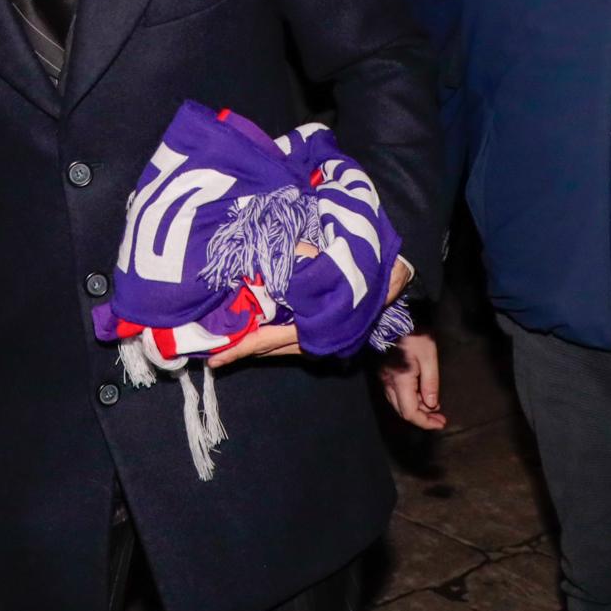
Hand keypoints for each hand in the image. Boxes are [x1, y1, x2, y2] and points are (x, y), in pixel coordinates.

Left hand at [207, 254, 414, 370]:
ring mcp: (321, 336)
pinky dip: (270, 336)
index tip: (217, 357)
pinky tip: (255, 332)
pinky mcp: (323, 330)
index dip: (242, 347)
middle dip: (242, 351)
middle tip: (212, 357)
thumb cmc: (367, 267)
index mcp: (317, 324)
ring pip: (280, 345)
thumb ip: (308, 258)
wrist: (398, 274)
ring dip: (254, 346)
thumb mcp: (338, 261)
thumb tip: (282, 254)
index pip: (271, 338)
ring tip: (226, 347)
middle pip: (271, 347)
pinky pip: (290, 336)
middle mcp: (317, 336)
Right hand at [380, 332, 446, 429]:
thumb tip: (431, 405)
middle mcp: (388, 383)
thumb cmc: (414, 335)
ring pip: (398, 403)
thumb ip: (430, 383)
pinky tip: (421, 395)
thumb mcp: (429, 357)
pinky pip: (395, 394)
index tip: (441, 423)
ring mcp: (384, 378)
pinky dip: (409, 399)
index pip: (410, 412)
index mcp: (400, 381)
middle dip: (422, 418)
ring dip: (416, 409)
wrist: (393, 317)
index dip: (425, 422)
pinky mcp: (384, 372)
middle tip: (440, 418)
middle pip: (402, 411)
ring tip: (434, 407)